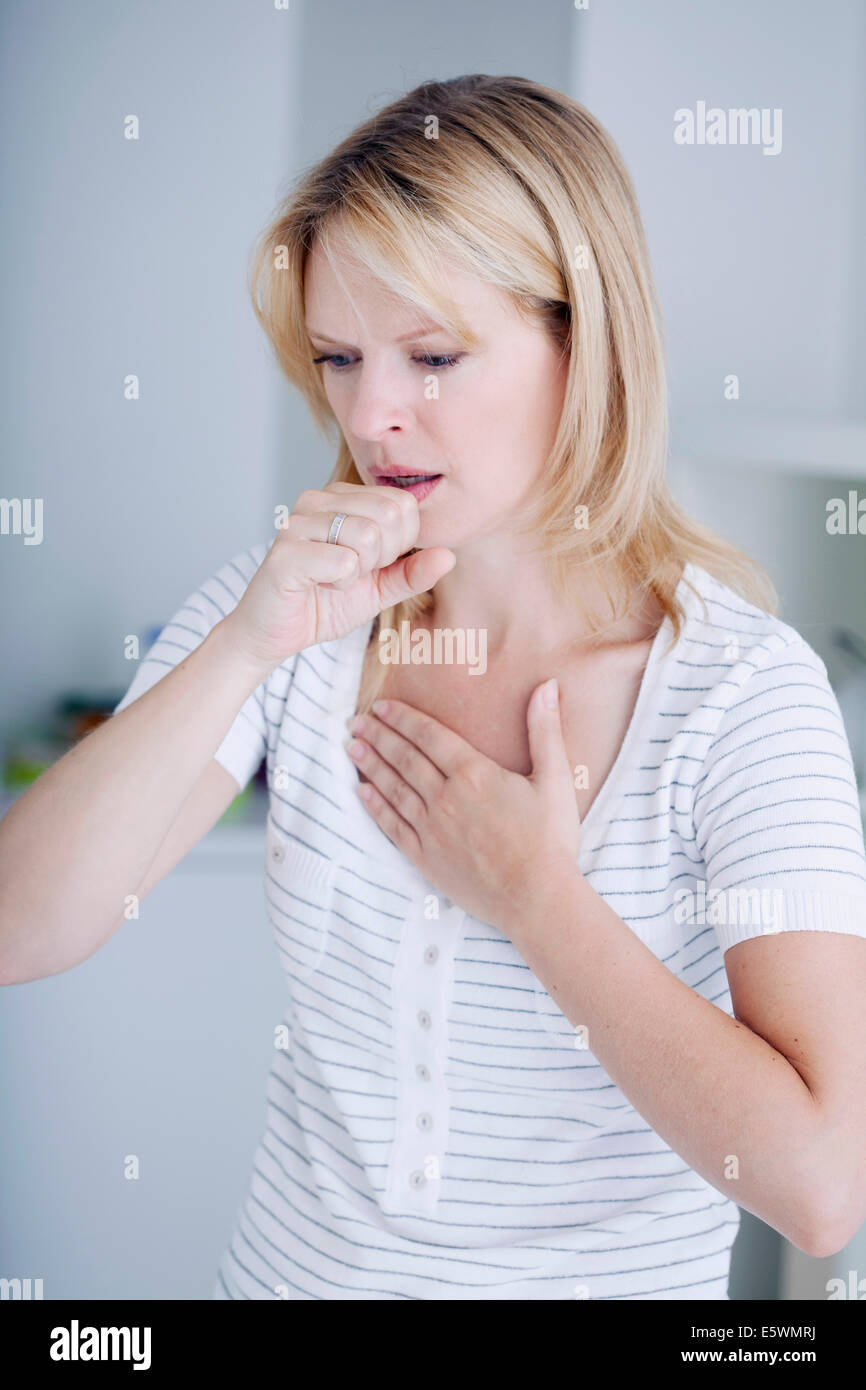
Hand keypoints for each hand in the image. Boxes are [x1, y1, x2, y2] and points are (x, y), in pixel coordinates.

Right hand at [224, 480, 455, 674]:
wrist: (276, 634)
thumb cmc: (324, 603)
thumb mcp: (380, 589)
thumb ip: (413, 572)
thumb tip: (449, 555)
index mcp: (342, 498)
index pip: (403, 504)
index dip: (400, 545)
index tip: (370, 564)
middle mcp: (318, 499)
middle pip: (390, 515)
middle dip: (382, 558)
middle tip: (352, 572)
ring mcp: (298, 521)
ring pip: (367, 536)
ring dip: (358, 573)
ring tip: (332, 579)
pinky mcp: (286, 551)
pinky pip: (344, 562)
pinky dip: (340, 584)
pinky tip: (317, 585)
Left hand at [346, 678, 580, 933]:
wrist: (537, 898)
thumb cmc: (550, 840)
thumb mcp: (556, 779)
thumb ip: (545, 730)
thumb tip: (547, 686)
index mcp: (474, 774)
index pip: (429, 736)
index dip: (403, 718)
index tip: (382, 706)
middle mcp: (446, 798)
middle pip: (404, 759)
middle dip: (379, 736)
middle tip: (357, 721)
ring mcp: (432, 829)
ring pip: (393, 789)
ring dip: (370, 766)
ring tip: (352, 747)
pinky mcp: (426, 858)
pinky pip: (392, 827)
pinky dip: (375, 807)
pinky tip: (362, 793)